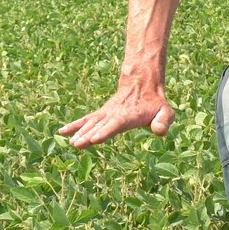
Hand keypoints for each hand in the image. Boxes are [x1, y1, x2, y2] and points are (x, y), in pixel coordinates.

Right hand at [59, 80, 174, 148]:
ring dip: (80, 132)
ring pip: (91, 123)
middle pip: (99, 126)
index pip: (115, 125)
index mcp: (129, 116)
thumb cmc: (156, 103)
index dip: (105, 132)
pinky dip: (74, 125)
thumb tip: (159, 132)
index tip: (94, 139)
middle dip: (88, 135)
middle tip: (77, 144)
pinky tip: (62, 132)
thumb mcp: (166, 111)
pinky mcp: (101, 114)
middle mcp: (114, 114)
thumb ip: (164, 121)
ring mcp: (106, 114)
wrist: (142, 85)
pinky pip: (86, 120)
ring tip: (71, 143)